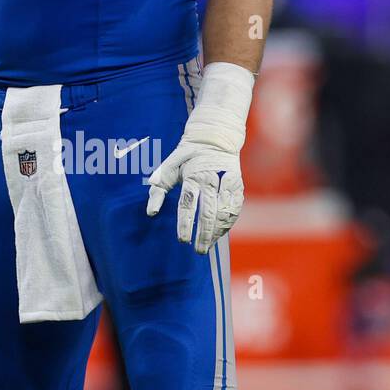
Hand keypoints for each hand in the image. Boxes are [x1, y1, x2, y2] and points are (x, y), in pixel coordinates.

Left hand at [146, 139, 243, 253]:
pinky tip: (219, 235)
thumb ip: (157, 190)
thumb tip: (151, 213)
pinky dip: (228, 223)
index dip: (185, 223)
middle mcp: (211, 179)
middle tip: (198, 251)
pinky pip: (234, 208)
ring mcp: (226, 182)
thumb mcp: (167, 167)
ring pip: (224, 212)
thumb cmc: (186, 157)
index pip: (188, 203)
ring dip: (216, 231)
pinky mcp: (237, 185)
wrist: (214, 138)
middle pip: (208, 211)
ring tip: (208, 246)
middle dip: (203, 233)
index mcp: (192, 175)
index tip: (183, 240)